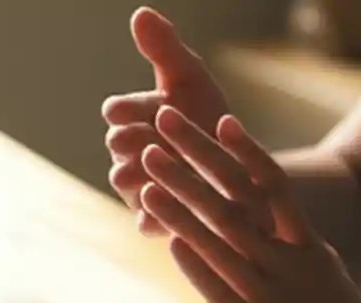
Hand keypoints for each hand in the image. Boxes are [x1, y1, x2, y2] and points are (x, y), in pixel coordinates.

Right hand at [103, 7, 228, 235]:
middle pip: (119, 146)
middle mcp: (129, 156)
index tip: (127, 107)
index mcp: (134, 121)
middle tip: (142, 137)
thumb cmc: (212, 121)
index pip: (119, 110)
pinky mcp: (156, 224)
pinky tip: (173, 208)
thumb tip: (139, 13)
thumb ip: (165, 50)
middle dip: (131, 139)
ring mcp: (140, 192)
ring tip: (156, 171)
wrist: (241, 171)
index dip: (125, 108)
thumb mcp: (192, 82)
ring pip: (127, 182)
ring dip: (140, 175)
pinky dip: (156, 214)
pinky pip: (147, 220)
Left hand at [138, 106, 360, 302]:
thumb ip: (301, 263)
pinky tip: (167, 238)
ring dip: (179, 200)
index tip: (220, 119)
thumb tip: (285, 244)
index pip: (273, 186)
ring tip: (146, 171)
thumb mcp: (327, 289)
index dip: (244, 151)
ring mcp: (274, 293)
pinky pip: (220, 288)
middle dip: (196, 155)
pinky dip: (195, 260)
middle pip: (237, 196)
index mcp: (311, 249)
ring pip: (220, 235)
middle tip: (165, 119)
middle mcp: (291, 261)